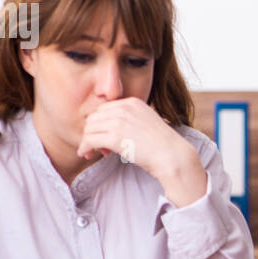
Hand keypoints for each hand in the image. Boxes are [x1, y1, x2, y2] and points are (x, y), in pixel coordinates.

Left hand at [78, 97, 205, 205]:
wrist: (173, 156)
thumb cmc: (162, 144)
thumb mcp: (146, 121)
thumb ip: (130, 119)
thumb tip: (111, 127)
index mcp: (132, 102)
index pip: (104, 109)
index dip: (101, 124)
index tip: (106, 138)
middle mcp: (124, 108)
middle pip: (93, 117)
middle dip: (93, 132)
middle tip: (100, 148)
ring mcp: (119, 122)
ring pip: (89, 129)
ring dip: (88, 141)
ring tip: (94, 153)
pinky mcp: (115, 137)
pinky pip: (89, 140)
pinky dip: (85, 148)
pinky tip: (86, 154)